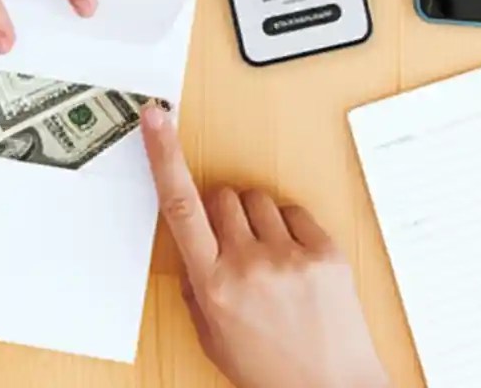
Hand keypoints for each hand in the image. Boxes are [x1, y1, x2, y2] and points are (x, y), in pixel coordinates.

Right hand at [140, 106, 390, 387]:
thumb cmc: (270, 370)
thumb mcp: (213, 337)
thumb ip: (195, 288)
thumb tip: (191, 247)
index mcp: (213, 285)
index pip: (179, 206)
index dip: (164, 155)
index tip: (155, 117)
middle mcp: (248, 264)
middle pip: (221, 196)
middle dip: (219, 211)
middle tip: (230, 242)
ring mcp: (290, 255)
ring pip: (257, 200)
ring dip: (254, 218)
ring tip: (267, 258)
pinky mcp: (325, 250)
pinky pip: (294, 213)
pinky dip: (289, 229)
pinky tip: (293, 263)